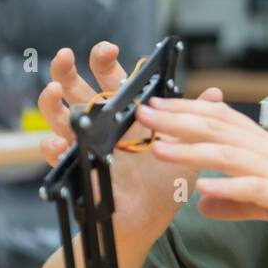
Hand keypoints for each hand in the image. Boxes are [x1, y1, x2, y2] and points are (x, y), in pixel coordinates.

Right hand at [36, 42, 223, 238]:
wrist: (152, 218)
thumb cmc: (167, 181)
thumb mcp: (188, 148)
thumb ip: (196, 119)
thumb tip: (216, 92)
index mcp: (128, 113)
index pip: (111, 79)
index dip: (106, 61)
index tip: (109, 49)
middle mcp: (102, 125)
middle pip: (77, 90)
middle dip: (67, 70)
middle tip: (66, 55)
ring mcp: (86, 145)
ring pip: (59, 117)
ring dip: (51, 103)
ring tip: (53, 90)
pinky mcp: (78, 169)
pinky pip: (57, 157)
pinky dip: (53, 147)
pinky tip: (57, 141)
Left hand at [134, 96, 267, 251]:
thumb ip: (240, 202)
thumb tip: (204, 203)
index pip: (224, 121)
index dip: (188, 112)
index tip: (156, 105)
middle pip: (219, 128)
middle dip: (177, 120)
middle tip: (142, 111)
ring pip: (230, 154)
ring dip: (191, 149)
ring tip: (157, 147)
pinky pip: (256, 189)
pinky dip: (228, 187)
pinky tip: (203, 188)